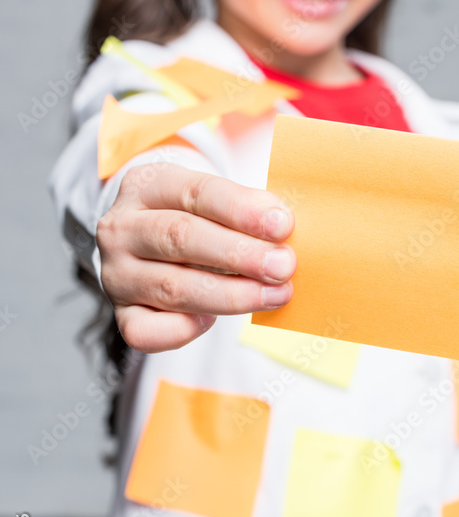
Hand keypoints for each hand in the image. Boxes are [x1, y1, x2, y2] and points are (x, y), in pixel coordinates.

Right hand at [96, 162, 295, 352]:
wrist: (150, 244)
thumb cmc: (195, 218)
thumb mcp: (212, 198)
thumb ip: (244, 209)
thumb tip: (281, 228)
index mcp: (147, 185)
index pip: (196, 193)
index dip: (242, 210)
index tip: (282, 226)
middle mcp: (122, 228)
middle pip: (180, 238)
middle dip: (240, 255)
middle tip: (283, 266)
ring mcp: (116, 274)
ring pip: (172, 288)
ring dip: (231, 295)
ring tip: (274, 294)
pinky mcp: (121, 314)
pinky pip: (147, 332)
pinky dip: (184, 328)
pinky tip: (212, 319)